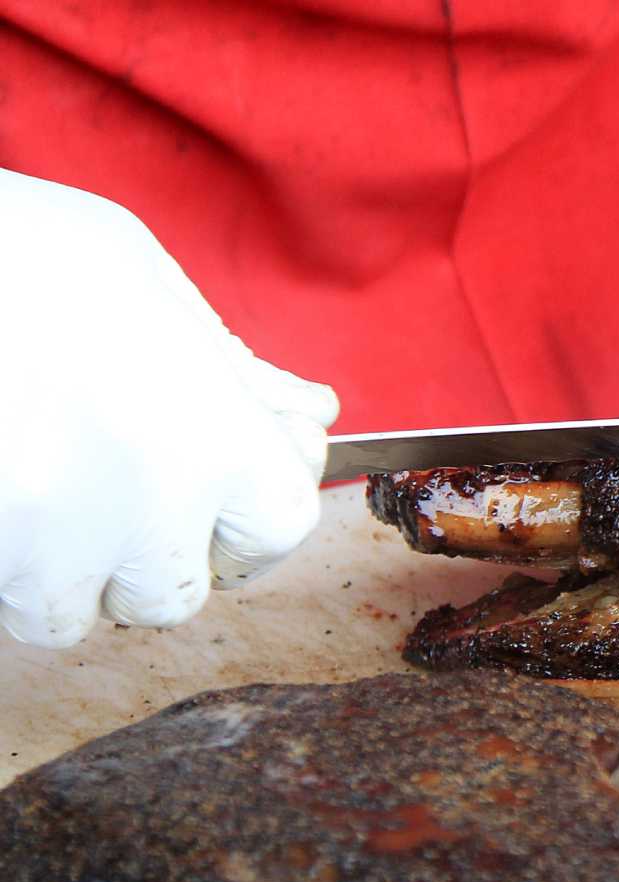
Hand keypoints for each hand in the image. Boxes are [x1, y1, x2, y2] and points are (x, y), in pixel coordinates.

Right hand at [0, 170, 337, 648]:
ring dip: (67, 572)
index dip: (248, 515)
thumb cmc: (19, 249)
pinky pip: (7, 602)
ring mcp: (49, 544)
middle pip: (176, 593)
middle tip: (110, 482)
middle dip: (150, 554)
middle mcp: (145, 508)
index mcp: (214, 438)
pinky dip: (6, 568)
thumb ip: (233, 368)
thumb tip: (308, 414)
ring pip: (77, 614)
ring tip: (40, 481)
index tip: (219, 496)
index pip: (281, 528)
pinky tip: (4, 500)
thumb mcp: (147, 282)